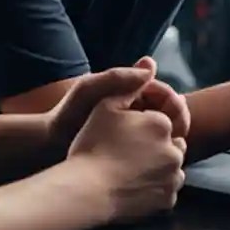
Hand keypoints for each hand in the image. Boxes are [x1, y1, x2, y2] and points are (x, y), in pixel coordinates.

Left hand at [48, 58, 190, 152]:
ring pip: (162, 133)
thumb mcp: (90, 90)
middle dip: (177, 121)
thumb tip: (151, 66)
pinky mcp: (129, 151)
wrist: (49, 146)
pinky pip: (152, 150)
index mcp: (128, 91)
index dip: (173, 102)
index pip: (161, 92)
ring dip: (171, 140)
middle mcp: (133, 109)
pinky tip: (161, 163)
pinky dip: (160, 154)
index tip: (177, 115)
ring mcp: (132, 131)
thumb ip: (118, 77)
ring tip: (172, 149)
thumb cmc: (67, 115)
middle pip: (167, 113)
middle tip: (180, 135)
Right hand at [67, 78, 187, 222]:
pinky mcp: (167, 201)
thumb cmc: (93, 144)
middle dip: (158, 141)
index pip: (165, 117)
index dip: (147, 120)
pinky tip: (135, 184)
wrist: (86, 190)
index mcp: (163, 124)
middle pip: (172, 141)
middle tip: (131, 147)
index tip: (128, 128)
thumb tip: (149, 65)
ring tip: (132, 166)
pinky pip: (167, 189)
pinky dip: (156, 185)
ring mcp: (173, 177)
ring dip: (160, 163)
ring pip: (172, 166)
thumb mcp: (106, 105)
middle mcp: (175, 150)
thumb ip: (130, 84)